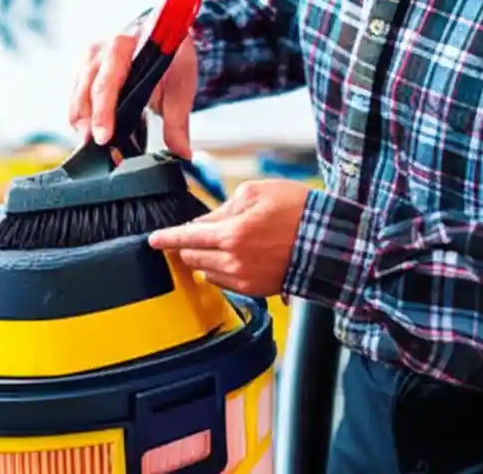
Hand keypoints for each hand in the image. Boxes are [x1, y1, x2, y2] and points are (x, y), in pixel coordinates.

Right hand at [68, 19, 197, 158]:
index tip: (104, 138)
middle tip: (99, 148)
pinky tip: (95, 131)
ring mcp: (88, 59)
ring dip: (83, 124)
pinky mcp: (82, 70)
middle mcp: (101, 50)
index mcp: (125, 45)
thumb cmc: (169, 56)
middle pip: (85, 92)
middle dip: (89, 124)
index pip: (108, 82)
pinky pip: (74, 99)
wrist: (162, 37)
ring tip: (99, 144)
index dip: (103, 112)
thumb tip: (181, 152)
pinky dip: (82, 119)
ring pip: (76, 98)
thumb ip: (178, 119)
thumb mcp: (180, 84)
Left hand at [148, 179, 310, 296]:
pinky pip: (224, 283)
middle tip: (198, 233)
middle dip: (188, 244)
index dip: (165, 238)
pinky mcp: (256, 291)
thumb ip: (223, 207)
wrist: (330, 241)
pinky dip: (221, 269)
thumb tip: (204, 223)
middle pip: (191, 256)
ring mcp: (245, 280)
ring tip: (225, 242)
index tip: (152, 240)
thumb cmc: (297, 210)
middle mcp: (233, 262)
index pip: (185, 238)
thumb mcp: (255, 193)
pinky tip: (237, 256)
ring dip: (205, 257)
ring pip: (206, 271)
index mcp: (231, 235)